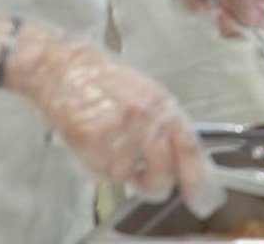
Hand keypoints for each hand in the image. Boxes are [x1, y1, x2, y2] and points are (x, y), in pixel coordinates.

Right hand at [0, 10, 222, 216]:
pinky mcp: (92, 139)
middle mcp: (146, 117)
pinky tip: (94, 145)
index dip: (197, 176)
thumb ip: (163, 121)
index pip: (189, 146)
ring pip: (128, 175)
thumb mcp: (145, 91)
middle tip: (145, 181)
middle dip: (155, 184)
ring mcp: (119, 129)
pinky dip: (100, 166)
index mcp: (163, 103)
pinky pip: (103, 170)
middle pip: (163, 171)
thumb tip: (177, 154)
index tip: (200, 197)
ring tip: (110, 148)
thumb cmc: (103, 77)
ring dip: (120, 170)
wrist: (63, 66)